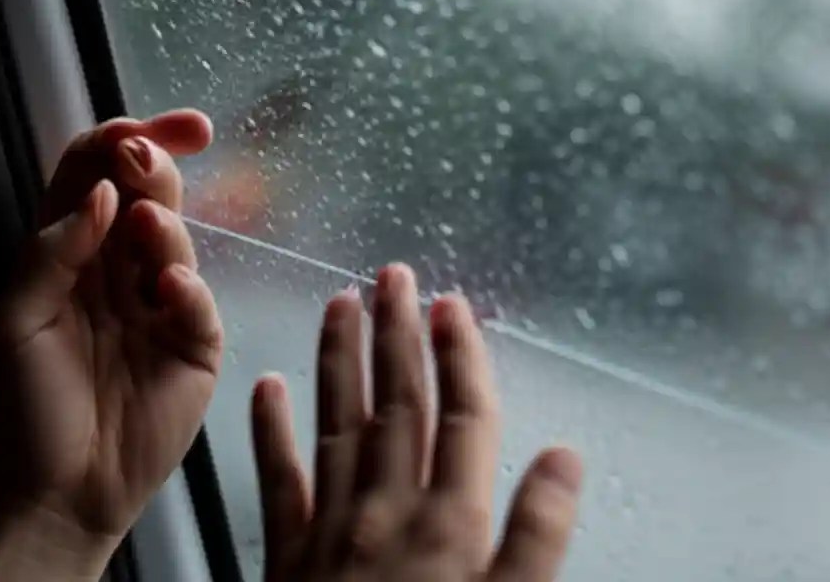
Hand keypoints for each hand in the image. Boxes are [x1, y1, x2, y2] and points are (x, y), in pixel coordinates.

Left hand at [0, 110, 224, 580]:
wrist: (55, 489)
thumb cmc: (27, 404)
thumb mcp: (16, 318)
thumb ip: (54, 249)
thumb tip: (102, 189)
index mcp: (72, 253)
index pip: (99, 174)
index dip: (121, 140)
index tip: (140, 129)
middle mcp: (120, 269)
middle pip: (145, 192)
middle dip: (155, 162)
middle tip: (150, 153)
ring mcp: (162, 305)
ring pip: (175, 238)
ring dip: (164, 223)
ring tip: (145, 226)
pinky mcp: (195, 345)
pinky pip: (201, 303)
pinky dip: (190, 287)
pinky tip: (169, 289)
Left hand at [252, 264, 582, 581]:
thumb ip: (539, 539)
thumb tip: (566, 458)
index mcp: (451, 526)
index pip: (462, 420)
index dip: (462, 358)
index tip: (456, 305)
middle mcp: (390, 512)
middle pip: (399, 405)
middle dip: (399, 334)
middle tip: (394, 275)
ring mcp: (332, 531)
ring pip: (339, 424)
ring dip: (339, 359)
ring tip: (340, 302)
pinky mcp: (287, 557)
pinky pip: (277, 480)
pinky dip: (269, 430)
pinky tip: (263, 387)